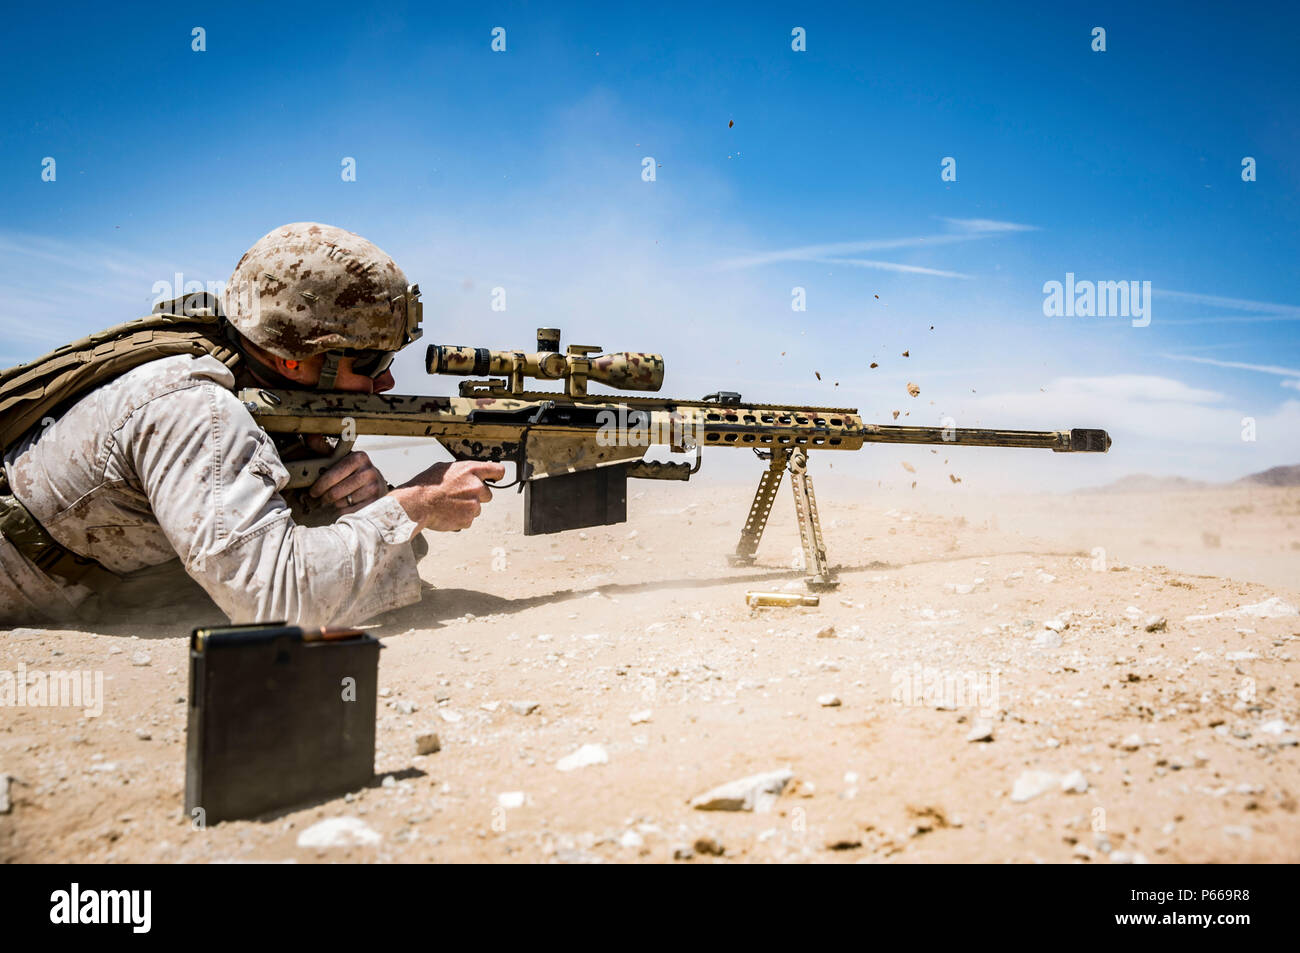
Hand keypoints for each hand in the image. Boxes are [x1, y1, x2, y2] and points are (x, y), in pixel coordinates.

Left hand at [307, 442, 388, 513]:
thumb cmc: (353, 470)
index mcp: (359, 457)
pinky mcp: (375, 502)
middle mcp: (369, 472)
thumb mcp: (341, 457)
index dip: (320, 485)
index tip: (313, 491)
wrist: (377, 481)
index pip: (333, 475)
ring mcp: (374, 488)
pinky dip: (343, 510)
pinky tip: (344, 504)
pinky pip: (350, 511)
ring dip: (334, 503)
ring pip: (342, 503)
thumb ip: (324, 449)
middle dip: (324, 496)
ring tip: (335, 498)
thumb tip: (310, 437)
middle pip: (336, 492)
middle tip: (320, 497)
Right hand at [391, 461, 505, 532]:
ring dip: (467, 508)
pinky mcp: (468, 519)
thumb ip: (462, 471)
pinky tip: (448, 512)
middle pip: (487, 494)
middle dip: (476, 496)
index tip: (496, 478)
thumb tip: (467, 473)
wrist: (416, 503)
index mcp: (471, 470)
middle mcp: (476, 487)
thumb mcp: (445, 468)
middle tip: (459, 496)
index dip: (496, 475)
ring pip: (477, 508)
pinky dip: (460, 518)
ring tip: (449, 504)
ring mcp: (473, 504)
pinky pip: (468, 519)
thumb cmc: (427, 485)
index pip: (497, 470)